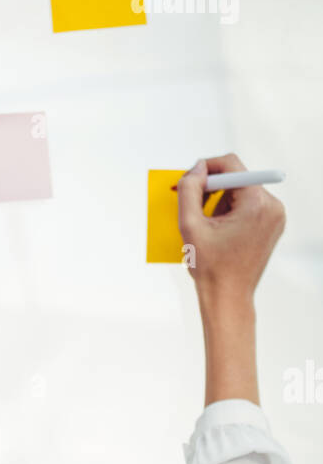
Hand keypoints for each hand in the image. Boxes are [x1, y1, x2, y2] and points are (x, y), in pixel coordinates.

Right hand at [176, 153, 285, 300]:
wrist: (227, 298)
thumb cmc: (211, 268)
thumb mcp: (190, 225)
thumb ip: (189, 190)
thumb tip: (196, 169)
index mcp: (256, 204)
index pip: (231, 165)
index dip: (205, 169)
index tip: (189, 182)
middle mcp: (272, 206)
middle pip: (236, 179)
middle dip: (212, 191)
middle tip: (195, 210)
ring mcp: (275, 216)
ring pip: (241, 192)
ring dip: (221, 203)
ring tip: (209, 229)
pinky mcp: (272, 225)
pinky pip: (248, 206)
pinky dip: (231, 212)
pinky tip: (220, 232)